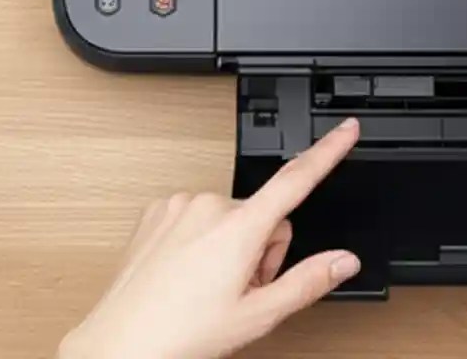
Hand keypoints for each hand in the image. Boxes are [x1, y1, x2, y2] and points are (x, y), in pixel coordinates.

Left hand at [59, 118, 362, 358]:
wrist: (119, 344)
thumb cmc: (181, 334)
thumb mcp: (257, 316)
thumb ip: (308, 281)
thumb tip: (344, 261)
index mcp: (239, 229)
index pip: (297, 179)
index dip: (328, 151)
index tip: (347, 129)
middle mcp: (209, 206)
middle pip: (265, 215)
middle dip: (262, 250)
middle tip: (241, 289)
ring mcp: (179, 206)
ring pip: (231, 216)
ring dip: (230, 245)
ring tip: (209, 285)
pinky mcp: (157, 211)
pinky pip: (198, 216)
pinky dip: (200, 241)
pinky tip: (187, 272)